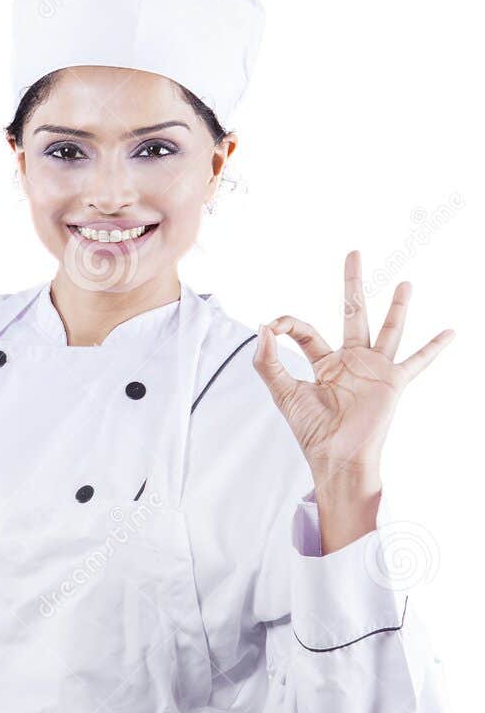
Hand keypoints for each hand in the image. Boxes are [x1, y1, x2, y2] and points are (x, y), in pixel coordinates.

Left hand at [253, 250, 455, 487]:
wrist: (336, 458)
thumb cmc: (312, 431)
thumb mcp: (284, 393)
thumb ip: (268, 362)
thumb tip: (262, 329)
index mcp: (324, 364)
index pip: (305, 331)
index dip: (287, 324)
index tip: (273, 326)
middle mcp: (350, 361)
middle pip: (352, 313)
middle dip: (352, 284)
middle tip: (354, 254)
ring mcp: (373, 369)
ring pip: (387, 329)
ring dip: (397, 307)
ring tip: (406, 283)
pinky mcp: (392, 381)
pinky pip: (418, 361)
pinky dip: (434, 347)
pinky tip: (450, 332)